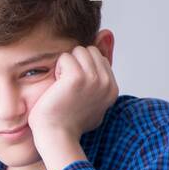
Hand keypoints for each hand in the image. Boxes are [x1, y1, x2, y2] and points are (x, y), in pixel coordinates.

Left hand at [27, 45, 118, 169]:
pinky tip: (56, 86)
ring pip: (78, 51)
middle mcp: (107, 83)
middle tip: (65, 86)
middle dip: (74, 63)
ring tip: (61, 86)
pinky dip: (56, 68)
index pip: (98, 57)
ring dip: (65, 65)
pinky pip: (65, 57)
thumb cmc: (66, 119)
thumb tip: (107, 33)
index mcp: (112, 88)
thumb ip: (99, 73)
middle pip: (89, 51)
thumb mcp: (90, 97)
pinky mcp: (77, 78)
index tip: (73, 88)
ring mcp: (95, 79)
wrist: (56, 136)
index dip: (81, 67)